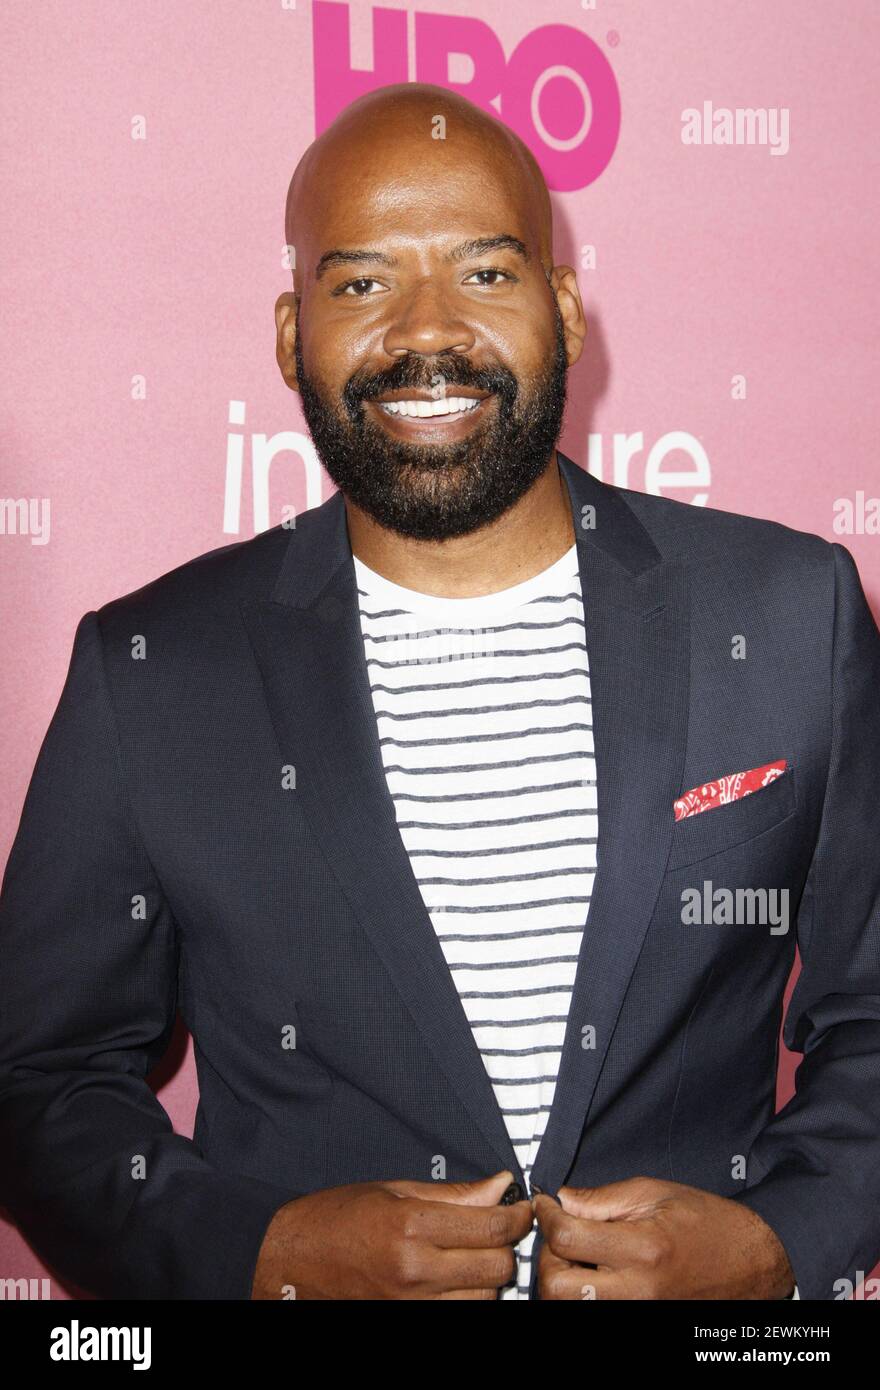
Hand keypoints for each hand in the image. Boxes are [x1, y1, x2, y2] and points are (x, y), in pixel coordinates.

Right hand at [251, 1169, 532, 1298]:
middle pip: (497, 1267)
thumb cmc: (337, 1217)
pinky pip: (460, 1314)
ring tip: (477, 1255)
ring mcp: (412, 1304)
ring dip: (491, 1277)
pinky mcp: (407, 1323)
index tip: (522, 1208)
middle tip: (500, 1230)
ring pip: (485, 1299)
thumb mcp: (393, 1190)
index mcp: (411, 1226)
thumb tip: (501, 1185)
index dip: (517, 1216)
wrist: (288, 1261)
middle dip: (507, 1246)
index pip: (491, 1227)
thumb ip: (452, 1194)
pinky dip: (469, 1298)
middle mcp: (414, 1270)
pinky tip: (459, 1278)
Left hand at [533, 1176, 794, 1299]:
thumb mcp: (658, 1193)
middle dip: (549, 1257)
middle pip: (556, 1287)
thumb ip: (604, 1199)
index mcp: (643, 1249)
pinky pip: (596, 1311)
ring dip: (564, 1278)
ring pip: (571, 1305)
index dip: (546, 1215)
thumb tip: (562, 1200)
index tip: (545, 1203)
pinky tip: (598, 1271)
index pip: (566, 1238)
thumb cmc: (710, 1223)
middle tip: (562, 1234)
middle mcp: (638, 1290)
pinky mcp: (641, 1322)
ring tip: (581, 1254)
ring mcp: (639, 1313)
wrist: (753, 1263)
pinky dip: (585, 1293)